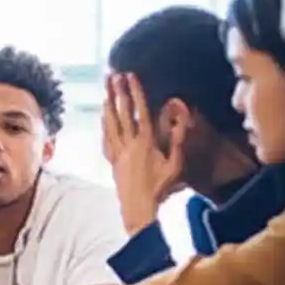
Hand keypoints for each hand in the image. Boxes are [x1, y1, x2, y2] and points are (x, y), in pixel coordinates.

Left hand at [103, 73, 185, 233]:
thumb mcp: (174, 166)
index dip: (135, 92)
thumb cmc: (160, 189)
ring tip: (105, 89)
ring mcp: (118, 152)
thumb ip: (177, 143)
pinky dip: (104, 125)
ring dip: (108, 104)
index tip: (130, 77)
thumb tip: (181, 121)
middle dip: (118, 92)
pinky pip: (106, 138)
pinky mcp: (112, 161)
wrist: (138, 208)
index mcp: (146, 142)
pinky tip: (103, 116)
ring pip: (111, 123)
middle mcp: (129, 144)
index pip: (140, 111)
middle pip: (122, 113)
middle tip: (113, 75)